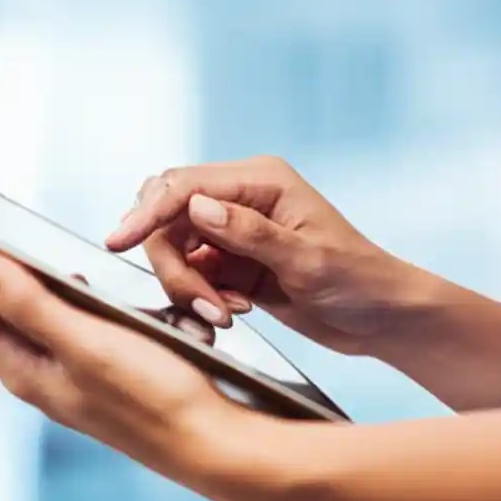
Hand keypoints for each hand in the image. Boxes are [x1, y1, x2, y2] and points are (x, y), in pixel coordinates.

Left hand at [0, 218, 294, 500]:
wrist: (215, 446)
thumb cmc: (159, 396)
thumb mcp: (87, 343)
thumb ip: (24, 302)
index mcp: (18, 363)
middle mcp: (26, 367)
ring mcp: (53, 367)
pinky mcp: (82, 363)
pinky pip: (36, 314)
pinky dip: (24, 281)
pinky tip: (34, 264)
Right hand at [106, 156, 424, 355]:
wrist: (382, 319)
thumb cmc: (359, 282)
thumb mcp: (307, 259)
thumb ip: (248, 233)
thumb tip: (196, 207)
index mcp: (260, 181)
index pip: (183, 187)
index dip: (147, 213)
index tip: (118, 241)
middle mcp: (240, 199)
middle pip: (168, 217)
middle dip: (171, 263)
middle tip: (202, 305)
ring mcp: (231, 231)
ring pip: (173, 249)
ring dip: (188, 287)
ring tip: (225, 315)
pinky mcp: (229, 262)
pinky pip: (189, 274)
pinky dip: (199, 298)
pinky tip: (231, 313)